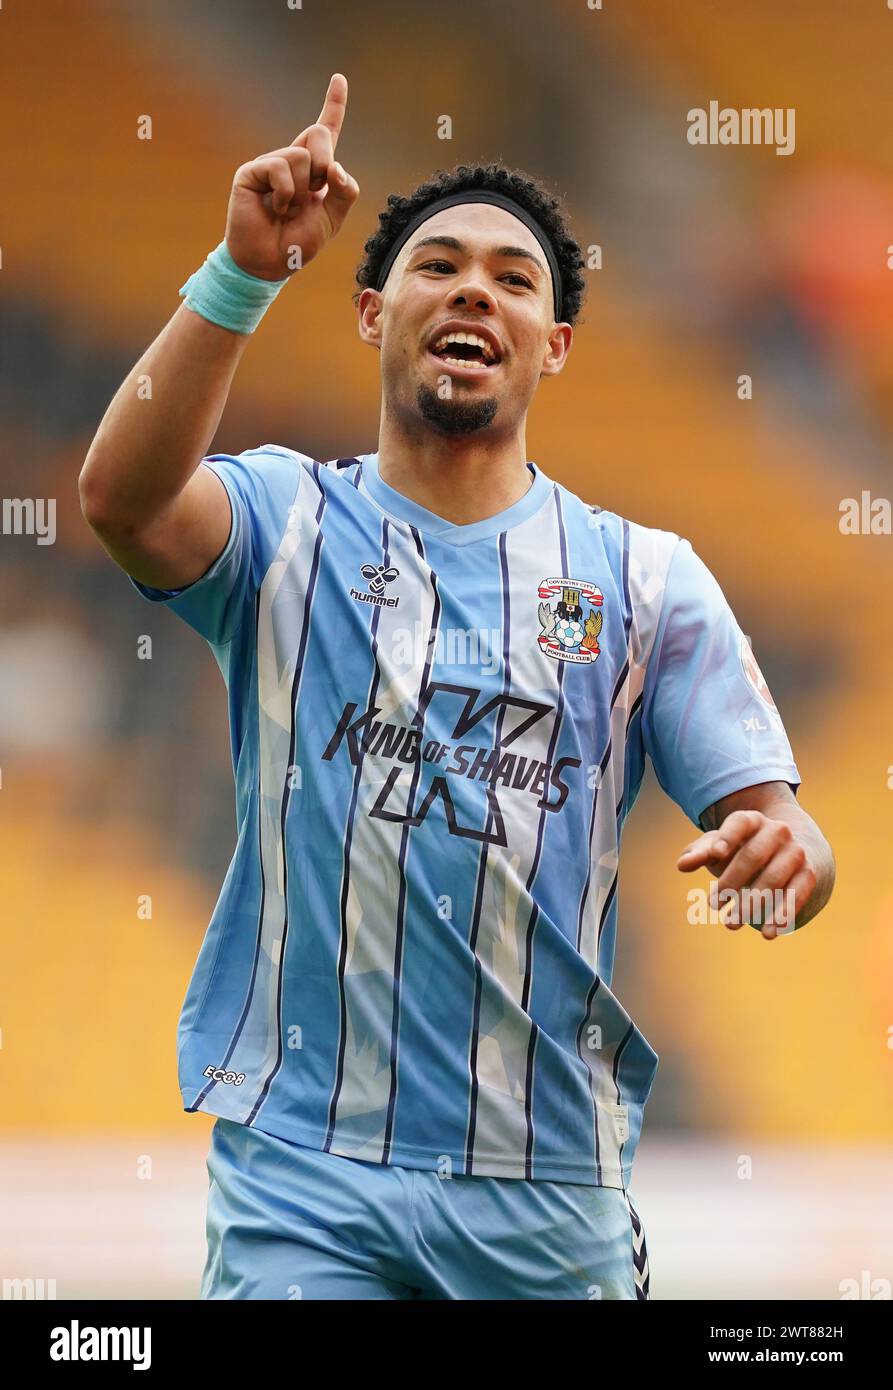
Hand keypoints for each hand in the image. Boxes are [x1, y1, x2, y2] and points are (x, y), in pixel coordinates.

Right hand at [224, 72, 359, 280]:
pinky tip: (275, 208)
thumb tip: (336, 167)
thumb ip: (344, 191)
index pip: (326, 131)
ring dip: (303, 191)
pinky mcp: (252, 171)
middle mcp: (292, 160)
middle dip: (326, 164)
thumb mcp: (332, 218)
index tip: (339, 78)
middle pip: (319, 134)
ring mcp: (271, 164)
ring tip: (288, 210)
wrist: (270, 262)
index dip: (334, 105)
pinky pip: (281, 169)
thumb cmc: (299, 242)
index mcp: (314, 170)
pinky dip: (285, 195)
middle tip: (315, 193)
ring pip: (302, 156)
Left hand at [676, 810, 816, 938]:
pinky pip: (798, 894)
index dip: (728, 837)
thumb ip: (700, 853)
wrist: (787, 852)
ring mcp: (795, 852)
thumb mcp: (720, 848)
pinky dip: (783, 914)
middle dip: (731, 881)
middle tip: (713, 905)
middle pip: (753, 855)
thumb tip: (682, 864)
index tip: (715, 854)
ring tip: (730, 924)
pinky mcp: (809, 874)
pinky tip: (768, 933)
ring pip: (773, 878)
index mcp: (752, 820)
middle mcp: (777, 831)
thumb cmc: (741, 850)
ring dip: (751, 903)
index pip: (739, 823)